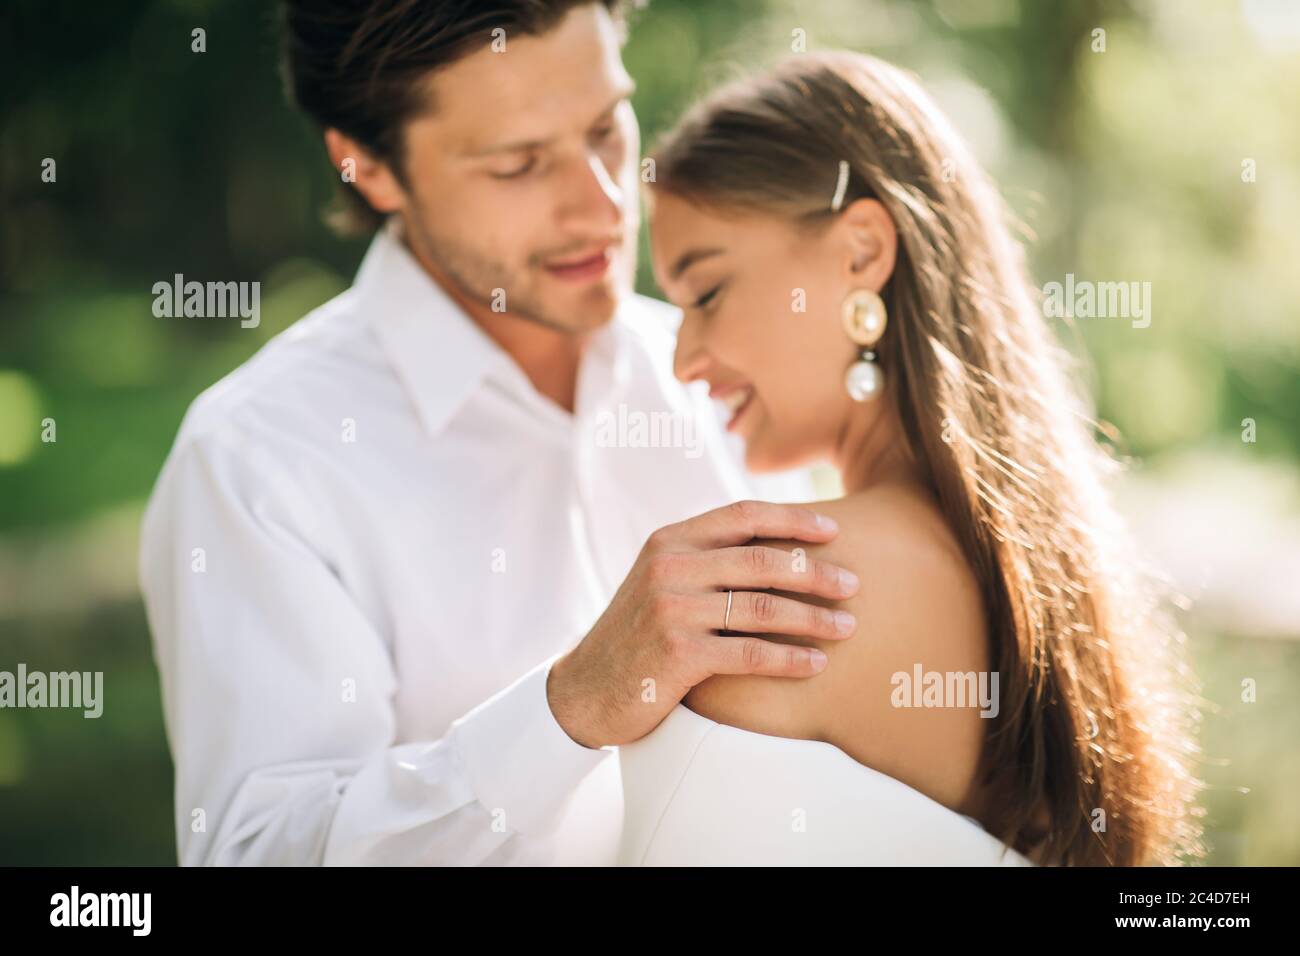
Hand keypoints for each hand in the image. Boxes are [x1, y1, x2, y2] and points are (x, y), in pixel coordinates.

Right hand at [548, 500, 859, 747]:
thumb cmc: (637, 637)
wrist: (585, 691)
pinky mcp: (679, 653)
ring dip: (814, 618)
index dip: (793, 519)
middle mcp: (669, 566)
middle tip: (855, 584)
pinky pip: (751, 653)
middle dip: (817, 572)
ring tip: (848, 627)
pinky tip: (817, 664)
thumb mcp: (660, 582)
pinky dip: (791, 659)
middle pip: (763, 560)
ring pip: (764, 608)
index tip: (834, 529)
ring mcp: (672, 609)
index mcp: (669, 540)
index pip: (743, 515)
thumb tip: (777, 544)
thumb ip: (704, 559)